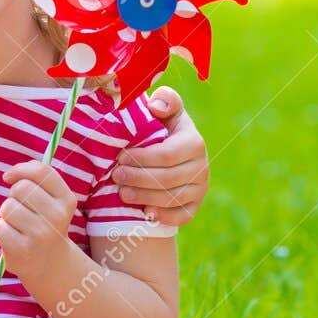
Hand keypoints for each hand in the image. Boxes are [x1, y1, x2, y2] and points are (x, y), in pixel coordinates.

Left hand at [0, 161, 78, 281]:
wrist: (51, 264)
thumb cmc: (44, 224)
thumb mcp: (52, 201)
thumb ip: (38, 179)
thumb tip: (11, 174)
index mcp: (66, 200)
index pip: (42, 172)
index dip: (21, 169)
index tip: (9, 177)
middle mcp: (57, 217)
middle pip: (20, 188)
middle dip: (13, 195)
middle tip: (20, 209)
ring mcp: (41, 235)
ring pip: (8, 207)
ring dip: (6, 214)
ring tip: (18, 225)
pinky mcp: (23, 250)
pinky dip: (0, 230)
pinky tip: (12, 238)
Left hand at [112, 86, 208, 226]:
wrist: (169, 155)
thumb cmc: (160, 129)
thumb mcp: (164, 111)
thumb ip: (165, 101)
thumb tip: (156, 107)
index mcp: (193, 142)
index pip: (167, 154)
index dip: (142, 158)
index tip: (119, 157)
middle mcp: (202, 166)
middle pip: (168, 178)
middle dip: (138, 178)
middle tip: (115, 176)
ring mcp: (200, 188)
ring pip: (172, 198)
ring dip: (144, 197)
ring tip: (121, 193)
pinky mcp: (195, 206)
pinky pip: (182, 215)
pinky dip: (163, 216)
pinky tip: (144, 213)